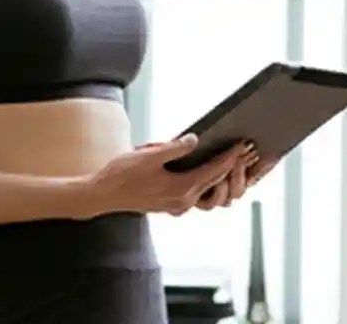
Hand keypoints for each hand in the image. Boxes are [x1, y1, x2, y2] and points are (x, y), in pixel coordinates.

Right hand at [84, 135, 253, 217]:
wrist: (101, 195)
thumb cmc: (120, 174)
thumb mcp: (148, 155)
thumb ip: (174, 148)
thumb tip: (195, 140)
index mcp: (180, 189)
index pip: (214, 171)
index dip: (231, 157)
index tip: (243, 145)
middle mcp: (183, 201)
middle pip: (216, 183)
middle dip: (232, 167)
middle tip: (245, 150)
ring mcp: (178, 206)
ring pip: (209, 192)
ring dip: (221, 177)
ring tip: (232, 161)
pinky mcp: (171, 205)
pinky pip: (198, 194)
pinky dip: (208, 183)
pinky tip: (209, 170)